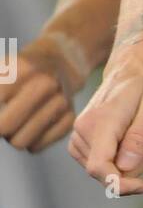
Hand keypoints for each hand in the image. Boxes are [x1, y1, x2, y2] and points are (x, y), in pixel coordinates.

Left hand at [0, 37, 78, 151]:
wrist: (61, 60)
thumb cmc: (19, 69)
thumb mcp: (1, 68)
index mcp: (21, 68)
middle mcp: (44, 84)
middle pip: (5, 128)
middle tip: (3, 121)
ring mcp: (61, 101)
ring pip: (20, 143)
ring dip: (12, 137)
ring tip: (16, 122)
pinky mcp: (70, 118)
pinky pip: (37, 147)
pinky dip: (29, 142)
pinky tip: (32, 126)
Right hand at [68, 47, 142, 194]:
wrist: (135, 67)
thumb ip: (142, 133)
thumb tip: (125, 165)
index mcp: (103, 120)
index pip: (100, 166)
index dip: (120, 184)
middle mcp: (83, 129)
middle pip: (104, 172)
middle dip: (131, 170)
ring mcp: (79, 135)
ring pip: (102, 171)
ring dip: (125, 165)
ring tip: (140, 140)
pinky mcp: (80, 140)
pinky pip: (98, 165)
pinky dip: (117, 162)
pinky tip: (128, 144)